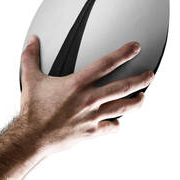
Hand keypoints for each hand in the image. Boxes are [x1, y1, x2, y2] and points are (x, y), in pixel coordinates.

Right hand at [17, 35, 154, 153]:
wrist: (30, 138)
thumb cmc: (31, 110)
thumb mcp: (30, 80)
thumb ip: (31, 58)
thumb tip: (31, 41)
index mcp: (77, 84)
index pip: (107, 64)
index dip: (124, 53)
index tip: (136, 48)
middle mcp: (89, 99)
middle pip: (124, 86)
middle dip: (142, 79)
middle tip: (149, 74)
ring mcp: (92, 116)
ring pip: (124, 107)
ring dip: (137, 101)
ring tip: (142, 96)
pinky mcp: (91, 132)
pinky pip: (111, 127)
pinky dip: (115, 124)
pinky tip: (117, 122)